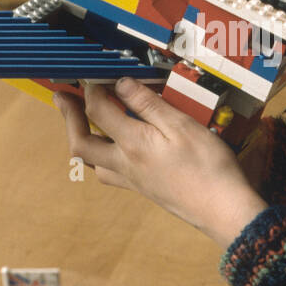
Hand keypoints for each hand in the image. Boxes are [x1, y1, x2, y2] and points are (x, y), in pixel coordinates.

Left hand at [55, 78, 268, 248]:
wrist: (223, 210)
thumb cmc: (208, 167)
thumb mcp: (181, 125)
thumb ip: (148, 104)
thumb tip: (121, 83)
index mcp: (133, 144)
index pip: (98, 111)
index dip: (92, 90)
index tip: (94, 74)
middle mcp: (125, 164)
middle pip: (81, 143)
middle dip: (68, 119)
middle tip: (62, 98)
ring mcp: (132, 180)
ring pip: (92, 163)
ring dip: (81, 139)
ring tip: (82, 121)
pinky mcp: (142, 189)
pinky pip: (109, 173)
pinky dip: (100, 157)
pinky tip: (112, 149)